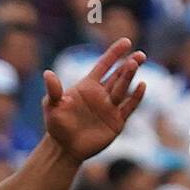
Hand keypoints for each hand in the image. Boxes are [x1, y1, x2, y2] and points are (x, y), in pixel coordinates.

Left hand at [43, 38, 145, 162]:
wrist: (64, 148)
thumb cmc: (56, 125)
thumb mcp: (51, 106)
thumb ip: (53, 90)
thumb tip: (47, 73)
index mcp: (88, 86)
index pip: (104, 65)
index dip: (114, 54)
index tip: (126, 42)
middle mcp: (102, 94)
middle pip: (118, 75)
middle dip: (128, 65)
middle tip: (139, 55)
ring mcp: (110, 107)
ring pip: (123, 88)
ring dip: (129, 77)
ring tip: (136, 64)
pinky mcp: (116, 121)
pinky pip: (129, 107)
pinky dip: (136, 97)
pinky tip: (141, 86)